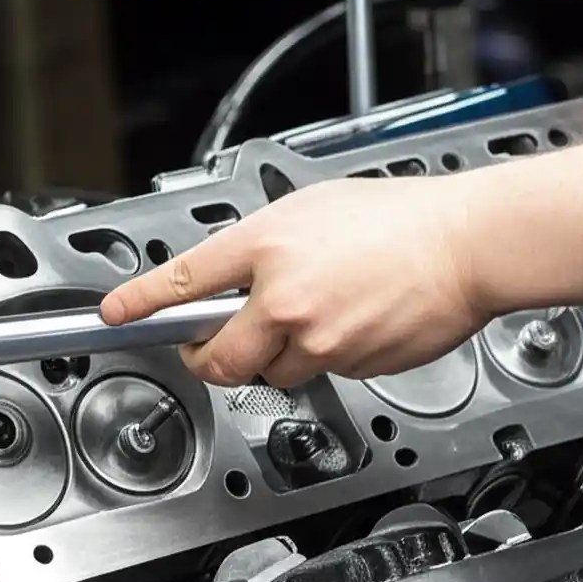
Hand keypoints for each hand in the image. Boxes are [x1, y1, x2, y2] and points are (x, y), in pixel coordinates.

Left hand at [99, 177, 487, 387]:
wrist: (466, 246)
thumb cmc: (400, 217)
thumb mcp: (311, 209)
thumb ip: (262, 245)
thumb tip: (231, 275)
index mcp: (267, 247)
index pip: (182, 281)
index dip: (139, 303)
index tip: (116, 316)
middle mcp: (284, 301)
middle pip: (217, 360)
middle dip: (208, 359)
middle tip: (211, 346)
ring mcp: (318, 341)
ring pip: (272, 372)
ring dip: (278, 355)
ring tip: (317, 314)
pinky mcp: (350, 368)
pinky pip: (320, 372)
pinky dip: (325, 356)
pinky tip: (353, 320)